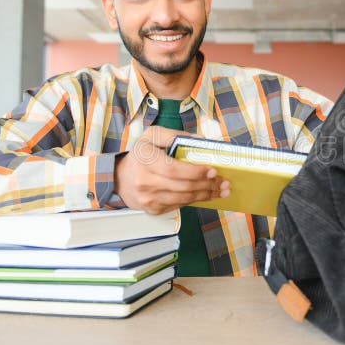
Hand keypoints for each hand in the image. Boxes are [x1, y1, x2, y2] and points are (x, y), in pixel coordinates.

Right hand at [114, 126, 228, 214]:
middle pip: (182, 187)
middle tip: (224, 182)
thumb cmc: (141, 155)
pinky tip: (207, 195)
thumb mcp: (152, 136)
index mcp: (145, 160)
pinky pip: (179, 205)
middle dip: (207, 185)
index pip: (173, 170)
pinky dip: (195, 200)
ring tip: (221, 190)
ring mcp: (148, 198)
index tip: (212, 170)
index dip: (195, 172)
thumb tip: (200, 141)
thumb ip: (174, 135)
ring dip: (206, 195)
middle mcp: (145, 181)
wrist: (120, 178)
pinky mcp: (152, 209)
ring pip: (183, 199)